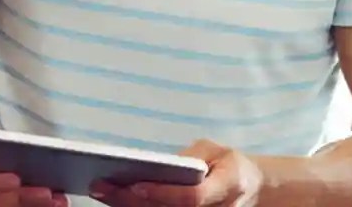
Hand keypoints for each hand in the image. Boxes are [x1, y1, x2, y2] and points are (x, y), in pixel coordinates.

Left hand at [89, 140, 262, 206]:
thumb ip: (192, 158)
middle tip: (99, 186)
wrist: (252, 190)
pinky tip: (115, 200)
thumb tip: (156, 165)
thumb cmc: (229, 164)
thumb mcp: (216, 150)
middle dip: (131, 202)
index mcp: (230, 185)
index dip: (163, 194)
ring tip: (101, 191)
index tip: (135, 184)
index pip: (193, 197)